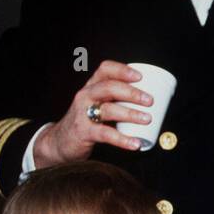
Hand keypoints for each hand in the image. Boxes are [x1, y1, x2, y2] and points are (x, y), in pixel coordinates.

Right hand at [32, 60, 154, 166]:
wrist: (60, 142)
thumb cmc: (87, 122)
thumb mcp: (97, 105)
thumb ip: (117, 101)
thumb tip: (153, 105)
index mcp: (92, 86)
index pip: (105, 69)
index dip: (123, 70)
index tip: (141, 77)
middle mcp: (85, 96)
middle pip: (109, 87)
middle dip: (132, 92)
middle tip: (150, 100)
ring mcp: (83, 113)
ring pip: (108, 109)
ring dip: (130, 113)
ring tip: (147, 119)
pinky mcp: (83, 132)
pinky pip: (105, 134)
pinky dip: (123, 140)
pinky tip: (136, 143)